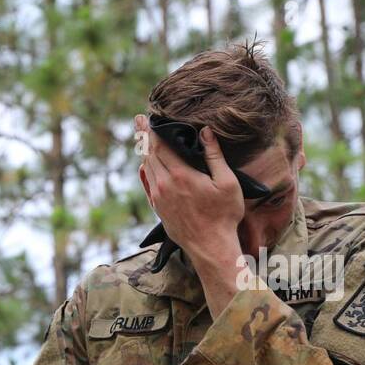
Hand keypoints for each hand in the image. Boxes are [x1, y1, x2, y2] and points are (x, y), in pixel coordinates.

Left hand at [136, 114, 244, 262]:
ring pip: (147, 169)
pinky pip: (147, 186)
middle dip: (143, 136)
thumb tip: (206, 132)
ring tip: (142, 138)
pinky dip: (144, 172)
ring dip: (144, 152)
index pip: (161, 146)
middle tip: (137, 121)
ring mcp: (159, 198)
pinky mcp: (158, 209)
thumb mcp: (227, 182)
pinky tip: (144, 166)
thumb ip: (215, 155)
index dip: (152, 130)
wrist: (210, 247)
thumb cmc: (224, 215)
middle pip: (150, 155)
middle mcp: (165, 186)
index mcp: (181, 175)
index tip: (144, 117)